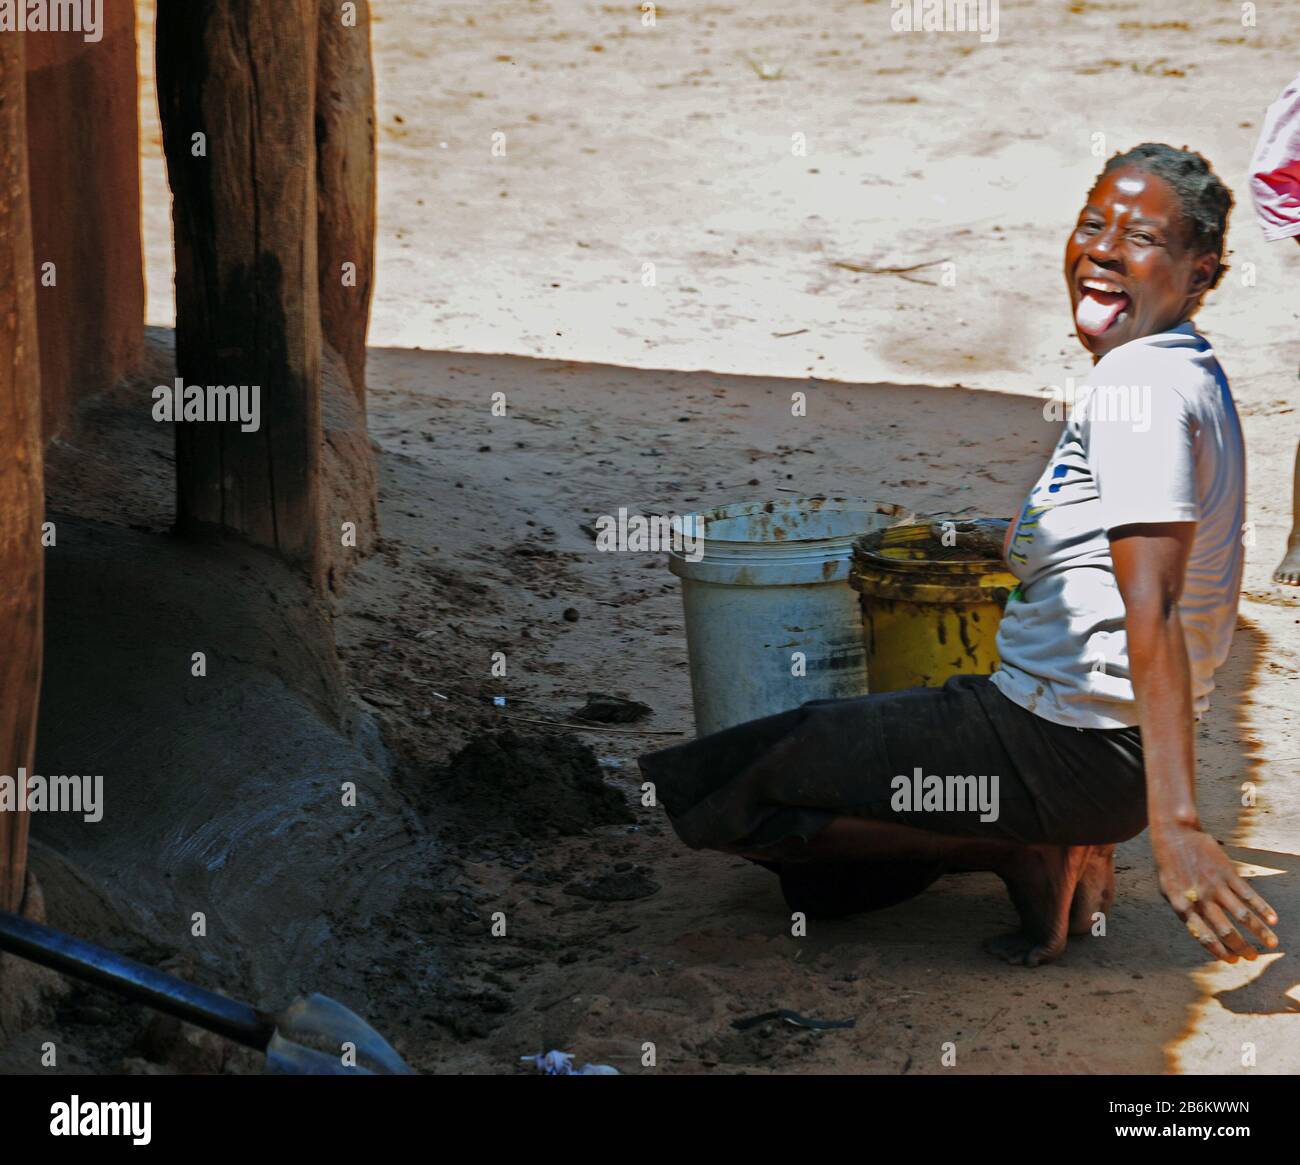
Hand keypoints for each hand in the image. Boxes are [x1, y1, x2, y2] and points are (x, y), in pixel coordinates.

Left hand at [1152, 824, 1278, 962]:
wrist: (1175, 834)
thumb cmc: (1169, 865)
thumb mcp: (1168, 891)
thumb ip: (1184, 911)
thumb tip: (1200, 933)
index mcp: (1182, 906)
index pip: (1204, 936)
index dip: (1220, 951)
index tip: (1233, 960)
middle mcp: (1201, 899)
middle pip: (1227, 931)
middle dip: (1242, 948)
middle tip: (1253, 957)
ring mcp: (1216, 886)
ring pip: (1243, 916)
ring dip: (1261, 933)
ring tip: (1273, 944)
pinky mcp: (1228, 873)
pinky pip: (1250, 895)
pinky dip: (1264, 909)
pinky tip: (1274, 920)